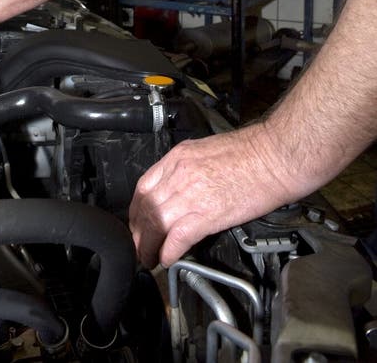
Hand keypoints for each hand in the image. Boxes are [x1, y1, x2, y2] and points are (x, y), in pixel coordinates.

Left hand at [128, 122, 295, 268]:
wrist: (274, 156)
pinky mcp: (208, 214)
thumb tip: (179, 190)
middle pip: (146, 207)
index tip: (137, 222)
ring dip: (149, 245)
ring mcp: (191, 194)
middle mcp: (179, 174)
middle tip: (139, 246)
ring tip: (149, 258)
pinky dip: (170, 251)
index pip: (143, 186)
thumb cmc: (249, 151)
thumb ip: (186, 168)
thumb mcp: (205, 150)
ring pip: (156, 224)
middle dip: (138, 232)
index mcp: (178, 157)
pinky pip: (178, 237)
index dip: (136, 209)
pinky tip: (168, 259)